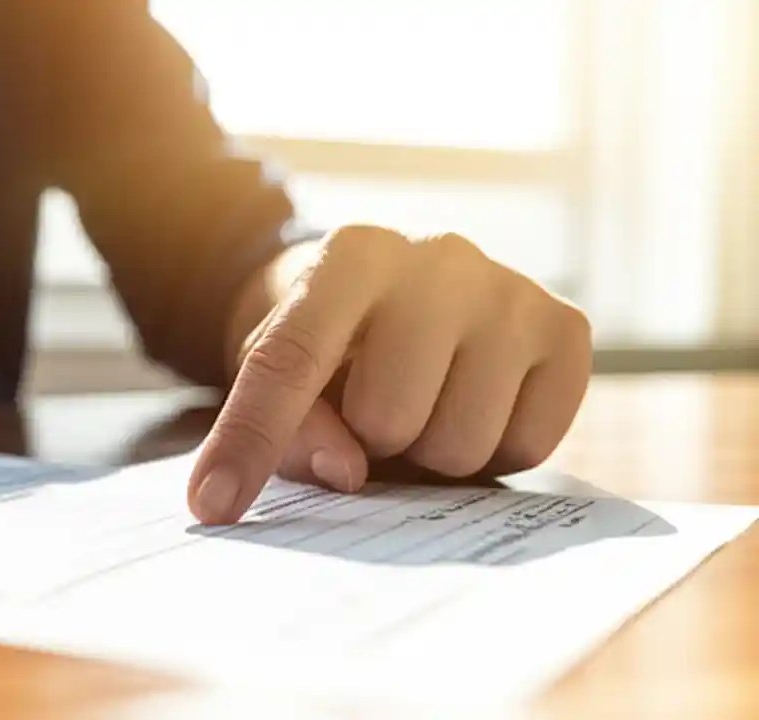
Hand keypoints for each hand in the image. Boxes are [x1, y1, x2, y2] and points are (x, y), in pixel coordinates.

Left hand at [189, 226, 591, 523]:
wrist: (409, 292)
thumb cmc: (337, 341)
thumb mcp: (285, 370)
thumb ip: (291, 423)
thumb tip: (348, 471)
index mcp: (349, 257)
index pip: (290, 361)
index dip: (249, 441)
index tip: (211, 506)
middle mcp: (439, 259)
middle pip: (388, 418)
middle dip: (372, 439)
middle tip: (376, 409)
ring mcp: (511, 290)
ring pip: (459, 444)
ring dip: (431, 452)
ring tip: (427, 402)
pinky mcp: (567, 329)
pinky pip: (526, 448)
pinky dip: (494, 451)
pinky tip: (477, 403)